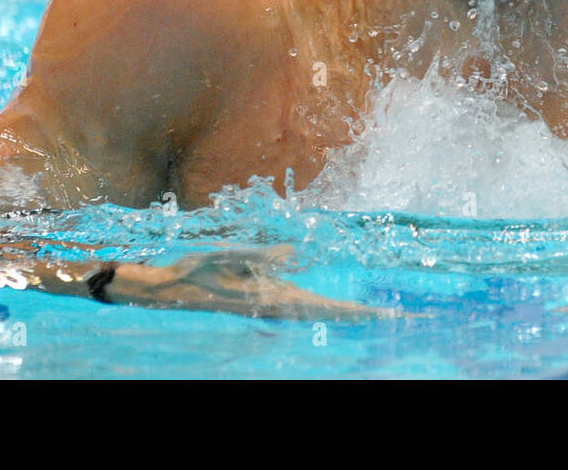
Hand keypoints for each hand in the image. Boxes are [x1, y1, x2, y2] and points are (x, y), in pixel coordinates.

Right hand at [102, 247, 391, 320]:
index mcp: (272, 298)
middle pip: (329, 314)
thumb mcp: (226, 255)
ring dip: (346, 312)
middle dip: (362, 314)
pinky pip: (304, 307)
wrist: (169, 288)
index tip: (386, 314)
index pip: (325, 307)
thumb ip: (259, 255)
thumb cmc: (195, 269)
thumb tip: (292, 253)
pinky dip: (326, 308)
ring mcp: (271, 305)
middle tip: (399, 315)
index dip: (356, 310)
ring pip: (318, 312)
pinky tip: (333, 307)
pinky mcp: (265, 300)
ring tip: (375, 314)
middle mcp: (277, 306)